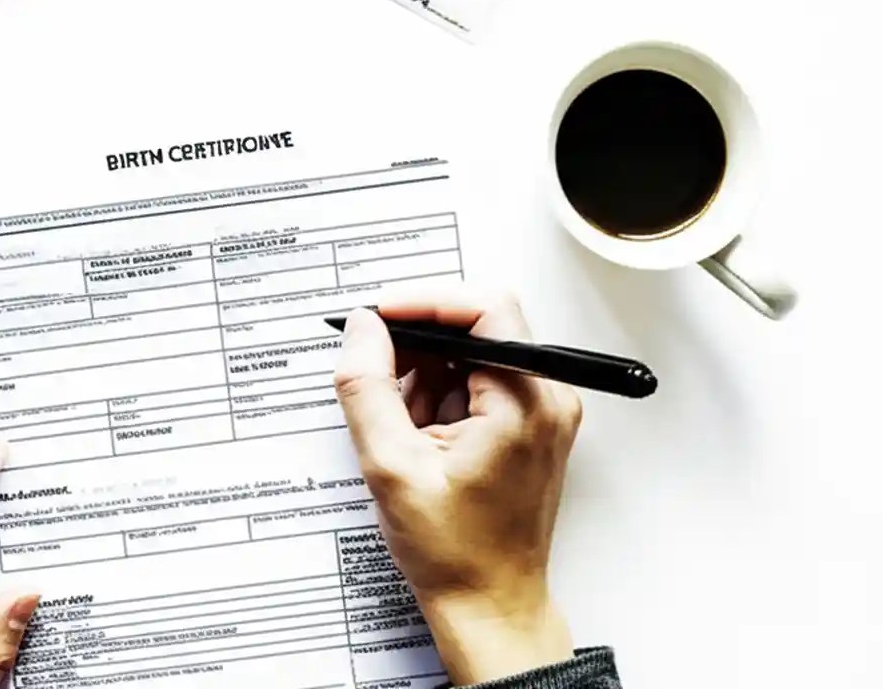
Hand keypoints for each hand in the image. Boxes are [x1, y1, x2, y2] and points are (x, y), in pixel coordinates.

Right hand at [333, 292, 581, 684]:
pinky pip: (478, 386)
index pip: (484, 308)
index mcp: (525, 402)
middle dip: (418, 346)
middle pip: (478, 328)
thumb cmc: (454, 552)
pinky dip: (438, 399)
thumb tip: (360, 329)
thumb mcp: (390, 465)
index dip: (426, 302)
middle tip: (377, 372)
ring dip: (425, 377)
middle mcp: (546, 400)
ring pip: (472, 357)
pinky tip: (416, 438)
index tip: (381, 315)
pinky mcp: (526, 428)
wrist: (488, 605)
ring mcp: (540, 414)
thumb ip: (367, 387)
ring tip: (400, 428)